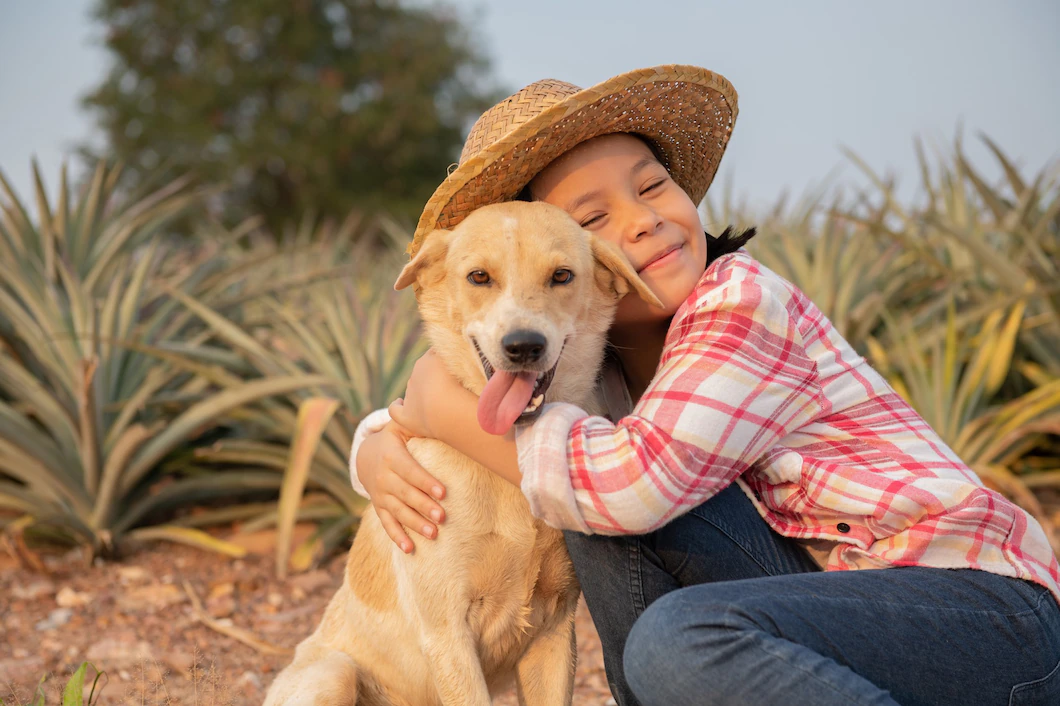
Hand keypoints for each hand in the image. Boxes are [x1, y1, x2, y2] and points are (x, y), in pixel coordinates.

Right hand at [356, 420, 445, 552]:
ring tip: (434, 534)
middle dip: (424, 506)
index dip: (425, 481)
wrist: (364, 457)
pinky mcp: (379, 507)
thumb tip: (418, 406)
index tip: (443, 492)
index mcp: (391, 457)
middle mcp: (384, 478)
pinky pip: (387, 523)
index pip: (410, 471)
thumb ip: (409, 420)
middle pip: (406, 494)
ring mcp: (381, 495)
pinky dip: (397, 537)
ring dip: (415, 524)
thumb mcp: (397, 427)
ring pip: (398, 511)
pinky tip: (410, 549)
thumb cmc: (392, 440)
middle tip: (443, 517)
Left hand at [388, 348, 469, 439]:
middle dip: (436, 377)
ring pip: (414, 388)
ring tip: (438, 400)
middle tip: (454, 387)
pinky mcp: (407, 416)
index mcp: (431, 359)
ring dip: (422, 391)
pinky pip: (396, 410)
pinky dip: (397, 406)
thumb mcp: (471, 364)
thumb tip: (480, 356)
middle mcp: (417, 373)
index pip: (440, 355)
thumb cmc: (464, 385)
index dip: (449, 362)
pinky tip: (400, 404)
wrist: (447, 409)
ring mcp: (410, 395)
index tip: (461, 369)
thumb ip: (471, 359)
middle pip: (426, 370)